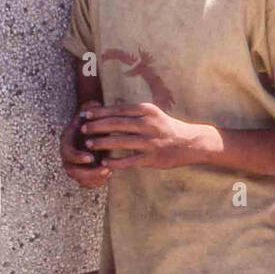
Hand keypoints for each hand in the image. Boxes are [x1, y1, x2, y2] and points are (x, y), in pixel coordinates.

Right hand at [60, 109, 110, 188]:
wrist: (94, 132)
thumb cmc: (93, 123)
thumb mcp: (92, 116)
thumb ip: (91, 109)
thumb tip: (94, 103)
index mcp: (67, 143)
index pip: (68, 153)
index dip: (78, 157)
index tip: (91, 157)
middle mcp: (68, 157)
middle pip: (72, 171)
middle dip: (88, 172)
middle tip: (106, 170)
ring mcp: (75, 166)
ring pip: (80, 180)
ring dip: (95, 178)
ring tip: (109, 172)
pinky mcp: (84, 174)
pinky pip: (88, 184)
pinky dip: (98, 182)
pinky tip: (109, 174)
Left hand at [78, 102, 211, 169]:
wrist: (191, 143)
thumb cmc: (168, 128)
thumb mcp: (153, 114)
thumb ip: (134, 113)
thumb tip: (109, 113)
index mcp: (147, 111)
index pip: (118, 110)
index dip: (99, 112)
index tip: (85, 114)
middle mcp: (148, 124)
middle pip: (117, 124)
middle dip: (97, 126)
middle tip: (83, 129)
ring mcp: (151, 142)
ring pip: (121, 141)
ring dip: (102, 143)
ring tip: (89, 144)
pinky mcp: (153, 158)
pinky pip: (130, 161)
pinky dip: (116, 162)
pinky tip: (105, 163)